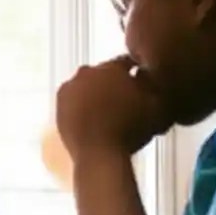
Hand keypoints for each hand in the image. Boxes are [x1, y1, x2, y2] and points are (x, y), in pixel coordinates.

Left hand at [56, 56, 171, 159]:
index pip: (126, 62)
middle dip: (114, 81)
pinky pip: (75, 101)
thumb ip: (154, 85)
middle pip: (103, 73)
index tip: (141, 79)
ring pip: (87, 86)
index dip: (136, 71)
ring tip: (109, 109)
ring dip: (96, 93)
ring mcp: (69, 89)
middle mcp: (87, 73)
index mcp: (110, 67)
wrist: (98, 153)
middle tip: (125, 97)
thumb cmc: (130, 130)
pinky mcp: (58, 106)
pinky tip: (94, 117)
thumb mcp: (157, 105)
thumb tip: (146, 77)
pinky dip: (83, 106)